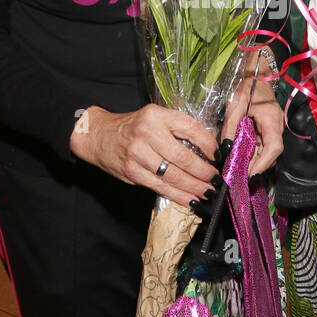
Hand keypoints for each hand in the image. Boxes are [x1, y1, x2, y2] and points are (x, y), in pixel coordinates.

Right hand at [70, 104, 218, 209]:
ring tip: (208, 192)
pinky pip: (161, 187)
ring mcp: (138, 154)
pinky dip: (178, 196)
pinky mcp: (133, 172)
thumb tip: (208, 146)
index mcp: (157, 116)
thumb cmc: (132, 127)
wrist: (98, 135)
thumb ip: (178, 128)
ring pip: (173, 176)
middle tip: (216, 179)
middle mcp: (148, 133)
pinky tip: (191, 200)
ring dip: (194, 187)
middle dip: (204, 172)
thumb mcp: (155, 117)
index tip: (218, 155)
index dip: (209, 145)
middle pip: (183, 157)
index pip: (191, 129)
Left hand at [221, 69, 284, 176]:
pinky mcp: (268, 129)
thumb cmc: (247, 86)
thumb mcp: (235, 105)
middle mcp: (277, 127)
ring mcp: (274, 128)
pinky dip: (253, 154)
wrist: (257, 73)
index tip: (249, 174)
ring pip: (267, 151)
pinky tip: (241, 160)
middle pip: (270, 153)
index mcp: (271, 120)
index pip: (274, 147)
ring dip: (254, 162)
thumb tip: (225, 149)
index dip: (263, 163)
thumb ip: (230, 127)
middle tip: (239, 178)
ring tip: (238, 172)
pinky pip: (263, 145)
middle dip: (256, 167)